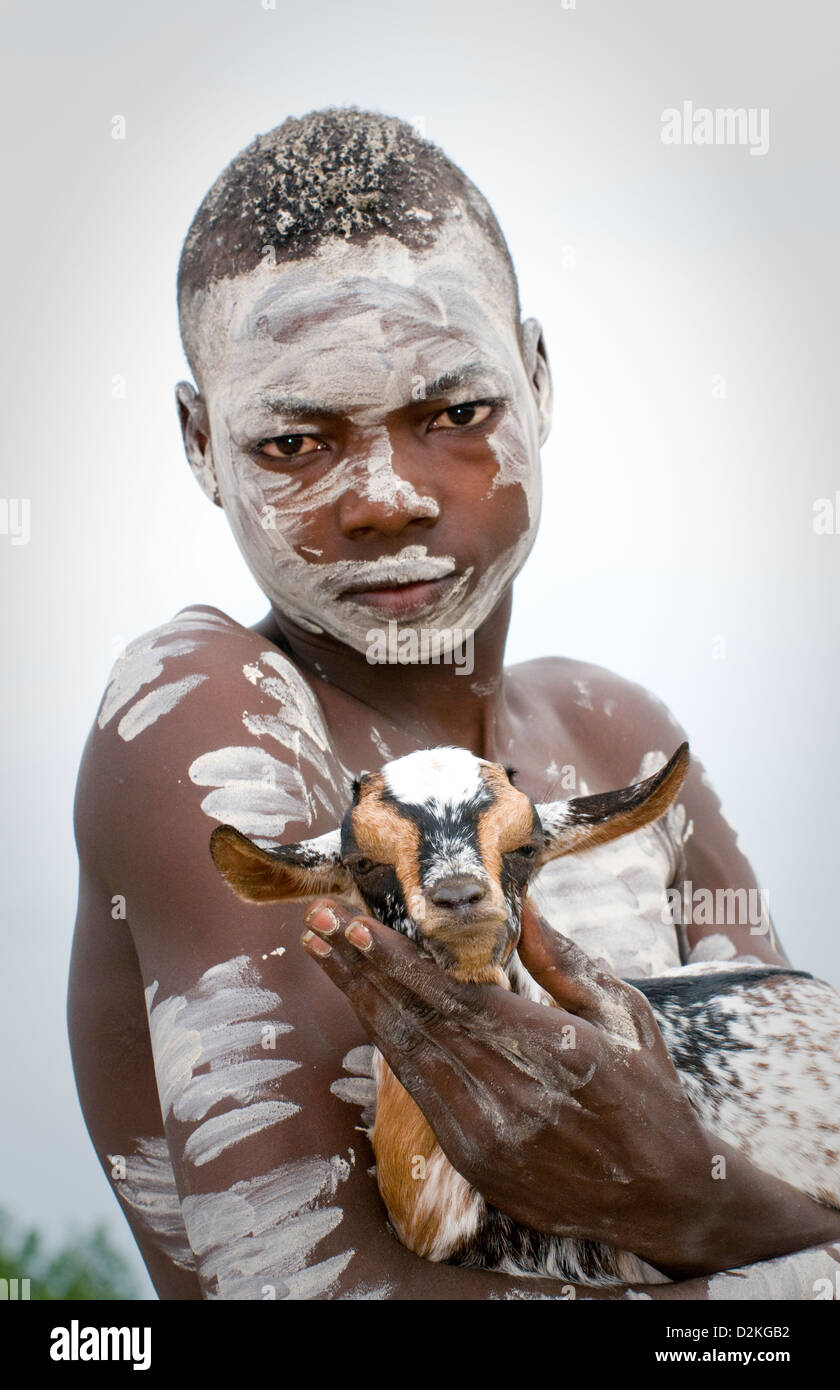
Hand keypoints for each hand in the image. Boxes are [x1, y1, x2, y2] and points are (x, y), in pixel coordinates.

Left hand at [300, 895, 723, 1270]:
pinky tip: (366, 1006)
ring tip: (325, 955)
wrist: (662, 1196)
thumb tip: (521, 903)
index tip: (357, 924)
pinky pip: (418, 1091)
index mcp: (560, 1051)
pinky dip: (388, 1043)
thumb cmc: (649, 1092)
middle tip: (317, 924)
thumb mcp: (624, 1013)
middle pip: (417, 1021)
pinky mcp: (476, 1162)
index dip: (399, 960)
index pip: (457, 996)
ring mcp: (491, 1136)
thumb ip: (563, 961)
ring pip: (407, 1055)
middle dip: (361, 968)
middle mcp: (517, 1096)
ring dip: (362, 1000)